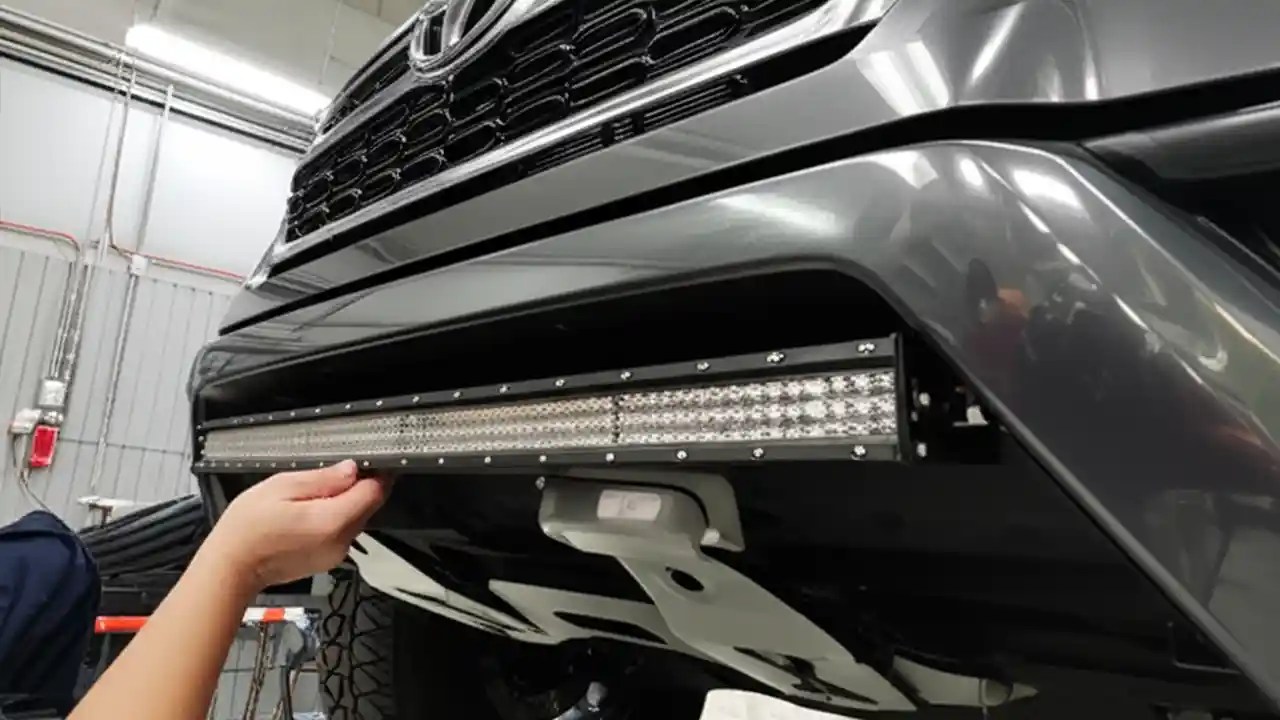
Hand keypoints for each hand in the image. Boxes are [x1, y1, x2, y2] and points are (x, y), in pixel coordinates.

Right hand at [199, 460, 387, 592]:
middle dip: (359, 487)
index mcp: (332, 521)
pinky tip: (310, 513)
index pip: (374, 493)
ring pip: (358, 519)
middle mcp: (341, 541)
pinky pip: (344, 532)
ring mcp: (336, 554)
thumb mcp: (282, 487)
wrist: (232, 567)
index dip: (375, 473)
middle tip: (334, 474)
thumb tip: (351, 469)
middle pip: (369, 506)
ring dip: (347, 503)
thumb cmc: (248, 527)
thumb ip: (323, 478)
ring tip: (313, 495)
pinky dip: (336, 519)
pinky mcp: (329, 560)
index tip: (367, 462)